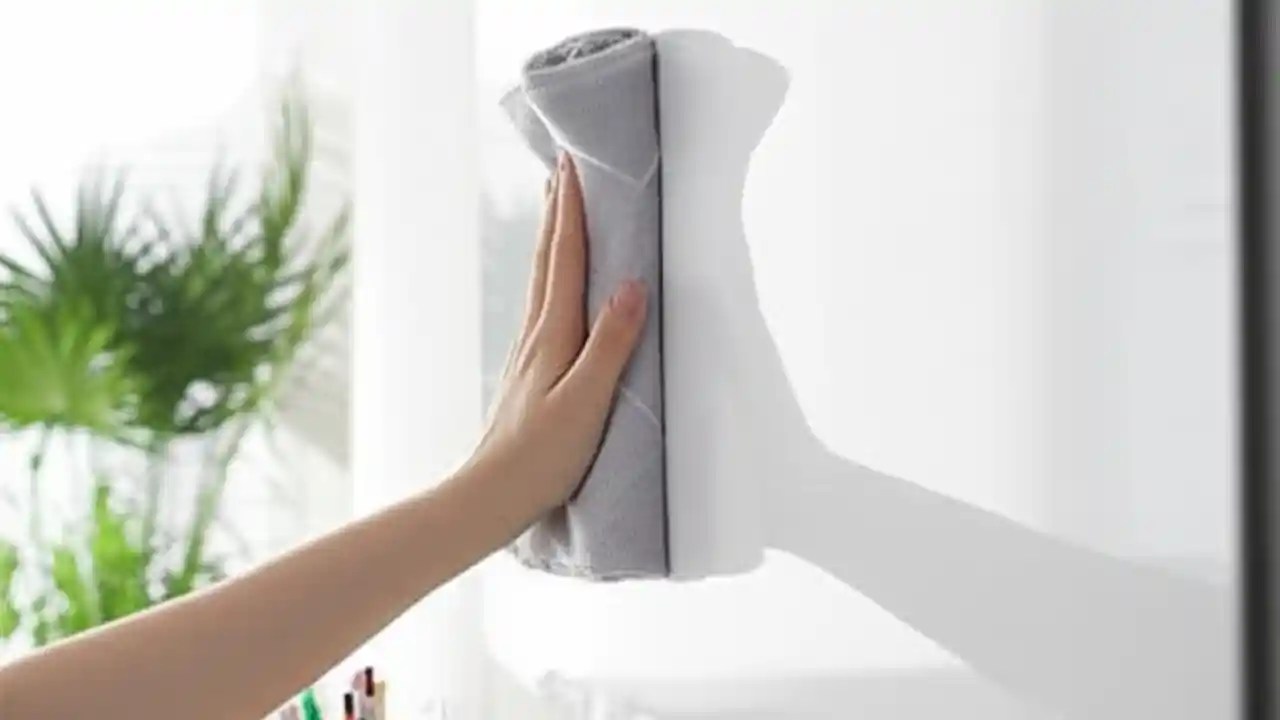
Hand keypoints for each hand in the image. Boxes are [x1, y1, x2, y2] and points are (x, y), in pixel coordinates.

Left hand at [465, 153, 647, 516]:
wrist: (488, 498)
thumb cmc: (541, 458)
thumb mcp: (586, 401)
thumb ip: (611, 344)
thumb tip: (634, 284)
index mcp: (553, 336)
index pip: (566, 259)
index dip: (571, 211)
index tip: (573, 164)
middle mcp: (536, 336)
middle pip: (548, 259)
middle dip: (557, 210)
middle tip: (562, 166)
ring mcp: (529, 354)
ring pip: (542, 280)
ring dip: (551, 238)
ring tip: (555, 208)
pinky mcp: (529, 374)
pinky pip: (542, 306)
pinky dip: (549, 277)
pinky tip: (552, 286)